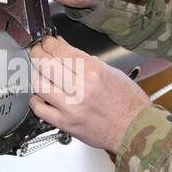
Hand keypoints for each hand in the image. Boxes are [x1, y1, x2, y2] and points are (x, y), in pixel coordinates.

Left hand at [30, 34, 150, 153]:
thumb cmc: (128, 102)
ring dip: (36, 75)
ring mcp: (71, 107)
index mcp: (93, 71)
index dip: (48, 43)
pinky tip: (41, 96)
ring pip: (39, 84)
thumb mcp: (111, 72)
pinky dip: (36, 100)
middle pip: (46, 65)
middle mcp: (81, 88)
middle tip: (37, 53)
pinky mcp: (66, 124)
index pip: (60, 50)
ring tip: (40, 74)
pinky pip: (40, 109)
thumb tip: (64, 48)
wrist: (135, 129)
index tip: (46, 42)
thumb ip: (85, 60)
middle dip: (38, 54)